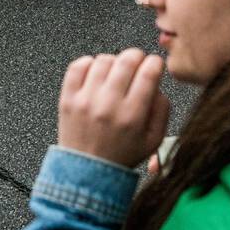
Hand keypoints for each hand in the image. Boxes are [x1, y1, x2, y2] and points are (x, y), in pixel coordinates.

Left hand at [58, 48, 168, 168]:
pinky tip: (96, 74)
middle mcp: (108, 105)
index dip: (155, 62)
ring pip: (103, 60)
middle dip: (137, 56)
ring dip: (114, 61)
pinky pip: (78, 66)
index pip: (149, 72)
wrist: (87, 172)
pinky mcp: (68, 99)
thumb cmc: (120, 156)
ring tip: (115, 73)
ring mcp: (85, 100)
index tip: (154, 65)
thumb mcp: (153, 141)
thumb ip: (162, 110)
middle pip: (127, 60)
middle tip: (137, 63)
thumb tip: (157, 84)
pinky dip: (89, 63)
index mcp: (132, 116)